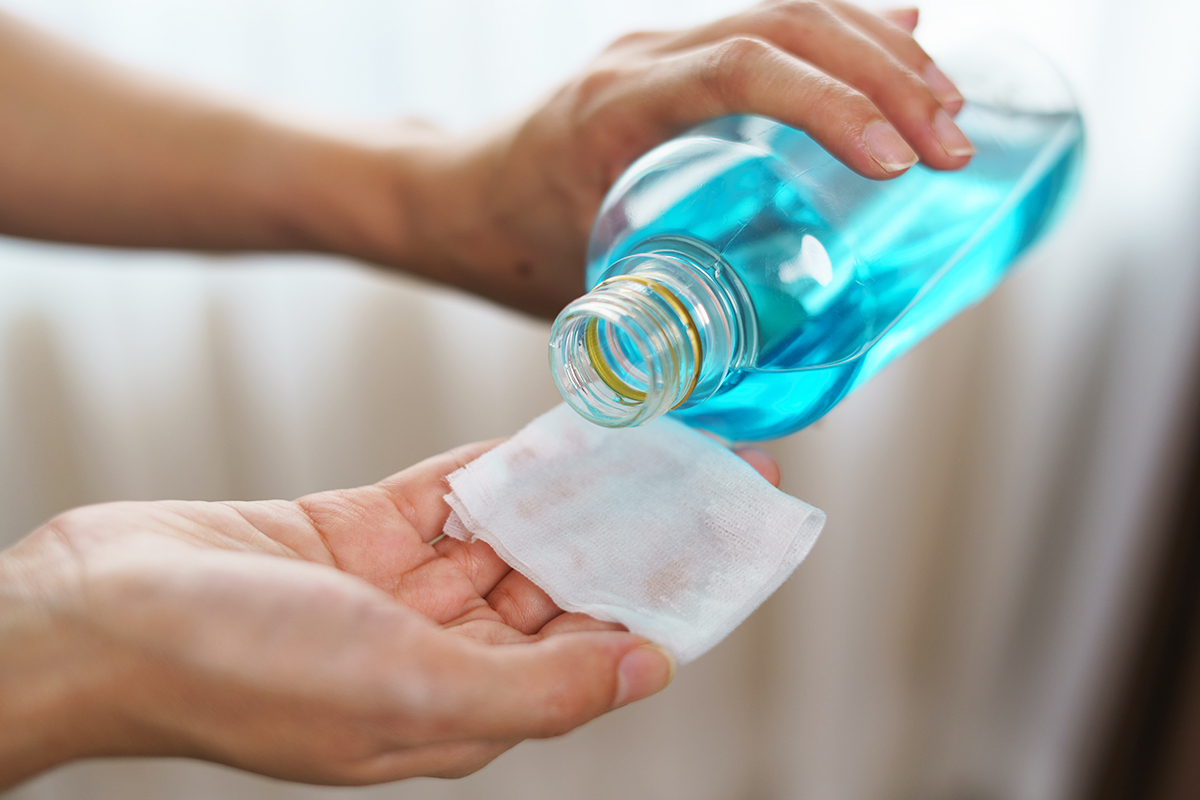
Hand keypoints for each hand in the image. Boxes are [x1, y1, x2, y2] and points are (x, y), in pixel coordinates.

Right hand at [0, 439, 779, 788]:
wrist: (97, 611)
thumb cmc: (236, 672)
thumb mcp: (404, 690)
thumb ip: (534, 686)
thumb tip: (645, 672)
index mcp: (461, 705)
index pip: (591, 656)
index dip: (661, 606)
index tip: (723, 552)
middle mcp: (439, 650)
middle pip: (560, 589)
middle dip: (627, 539)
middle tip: (698, 479)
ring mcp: (397, 589)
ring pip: (510, 536)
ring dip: (571, 496)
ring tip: (643, 446)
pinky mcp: (357, 531)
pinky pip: (449, 493)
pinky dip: (498, 468)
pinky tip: (554, 438)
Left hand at [403, 1, 970, 316]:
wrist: (446, 195)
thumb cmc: (503, 250)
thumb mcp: (581, 306)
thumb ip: (669, 367)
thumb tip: (761, 436)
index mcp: (611, 109)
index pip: (739, 70)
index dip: (832, 105)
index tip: (900, 164)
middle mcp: (640, 58)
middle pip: (785, 24)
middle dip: (885, 75)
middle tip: (952, 148)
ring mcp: (659, 48)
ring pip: (787, 10)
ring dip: (879, 48)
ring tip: (947, 109)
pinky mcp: (676, 57)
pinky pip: (771, 23)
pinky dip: (844, 34)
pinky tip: (905, 40)